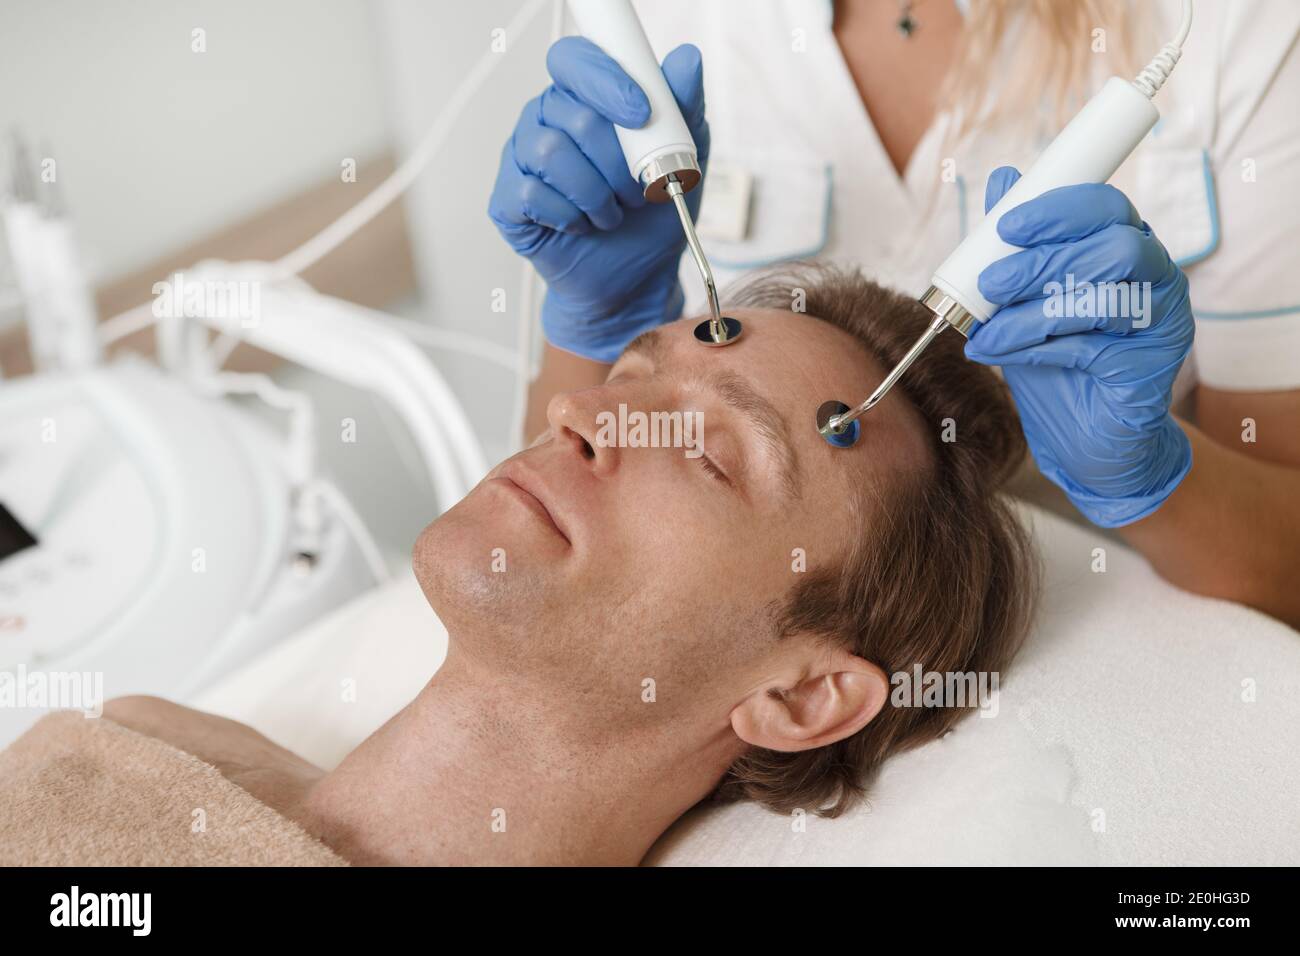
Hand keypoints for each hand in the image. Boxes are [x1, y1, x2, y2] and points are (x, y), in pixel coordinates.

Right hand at [488, 37, 707, 363]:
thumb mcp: (684, 159)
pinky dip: (569, 217)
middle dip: (617, 160)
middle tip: (637, 192)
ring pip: (550, 152)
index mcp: (582, 97)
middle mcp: (545, 119)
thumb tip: (687, 57)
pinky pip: (531, 194)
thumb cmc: (652, 215)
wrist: (635, 278)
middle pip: (572, 113)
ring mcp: (521, 159)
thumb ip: (683, 107)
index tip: (641, 114)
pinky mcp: (507, 201)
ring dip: (595, 192)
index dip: (606, 81)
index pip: (575, 59)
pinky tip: (583, 227)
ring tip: (612, 214)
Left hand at [963, 166, 1194, 527]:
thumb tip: (1002, 180)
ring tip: (988, 333)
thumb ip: (1016, 243)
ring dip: (1034, 313)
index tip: (1008, 225)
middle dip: (1041, 264)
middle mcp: (1152, 274)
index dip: (1059, 210)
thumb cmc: (1056, 359)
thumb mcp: (1023, 297)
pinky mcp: (1154, 362)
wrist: (1082, 435)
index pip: (1106, 207)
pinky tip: (1005, 356)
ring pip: (1105, 296)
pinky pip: (1095, 346)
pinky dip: (1039, 349)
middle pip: (1111, 247)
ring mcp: (1160, 319)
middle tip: (990, 284)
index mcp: (1124, 245)